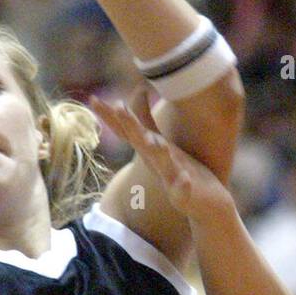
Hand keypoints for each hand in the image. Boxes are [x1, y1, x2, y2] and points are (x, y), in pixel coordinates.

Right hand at [89, 94, 231, 225]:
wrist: (202, 205)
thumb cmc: (178, 170)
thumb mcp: (157, 141)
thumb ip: (145, 118)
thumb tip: (138, 89)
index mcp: (147, 149)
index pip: (125, 130)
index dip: (109, 115)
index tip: (93, 99)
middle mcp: (154, 161)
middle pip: (139, 140)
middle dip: (130, 124)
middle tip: (119, 106)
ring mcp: (169, 177)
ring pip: (161, 162)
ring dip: (156, 151)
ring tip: (153, 141)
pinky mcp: (183, 194)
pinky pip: (182, 189)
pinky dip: (182, 185)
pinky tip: (185, 180)